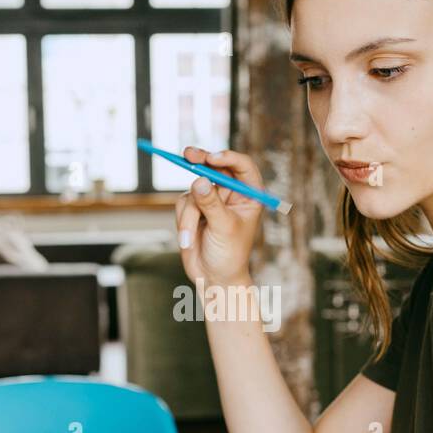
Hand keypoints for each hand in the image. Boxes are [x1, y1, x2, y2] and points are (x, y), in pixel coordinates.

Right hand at [174, 147, 264, 287]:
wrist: (214, 277)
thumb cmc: (229, 255)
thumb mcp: (223, 228)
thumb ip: (211, 204)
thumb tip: (198, 180)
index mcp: (249, 195)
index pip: (242, 166)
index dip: (228, 158)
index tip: (212, 158)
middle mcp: (231, 193)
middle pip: (214, 166)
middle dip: (199, 160)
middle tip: (187, 154)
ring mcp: (211, 199)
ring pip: (193, 189)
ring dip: (189, 215)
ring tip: (191, 238)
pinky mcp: (194, 208)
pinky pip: (182, 203)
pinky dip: (183, 221)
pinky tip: (188, 240)